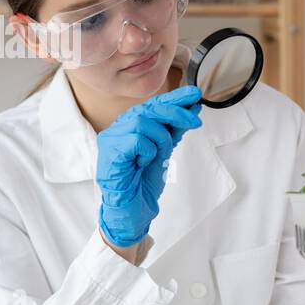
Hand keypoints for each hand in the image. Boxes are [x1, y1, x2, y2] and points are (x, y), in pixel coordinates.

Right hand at [96, 86, 202, 247]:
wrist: (133, 210)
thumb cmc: (143, 183)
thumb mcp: (165, 152)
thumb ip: (174, 131)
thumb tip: (192, 110)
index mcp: (129, 126)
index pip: (153, 105)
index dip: (174, 98)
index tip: (195, 95)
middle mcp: (118, 128)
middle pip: (149, 109)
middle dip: (176, 113)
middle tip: (195, 121)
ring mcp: (111, 139)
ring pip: (143, 122)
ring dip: (160, 139)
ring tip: (158, 156)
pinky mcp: (110, 152)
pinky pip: (136, 139)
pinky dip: (147, 151)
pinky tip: (142, 163)